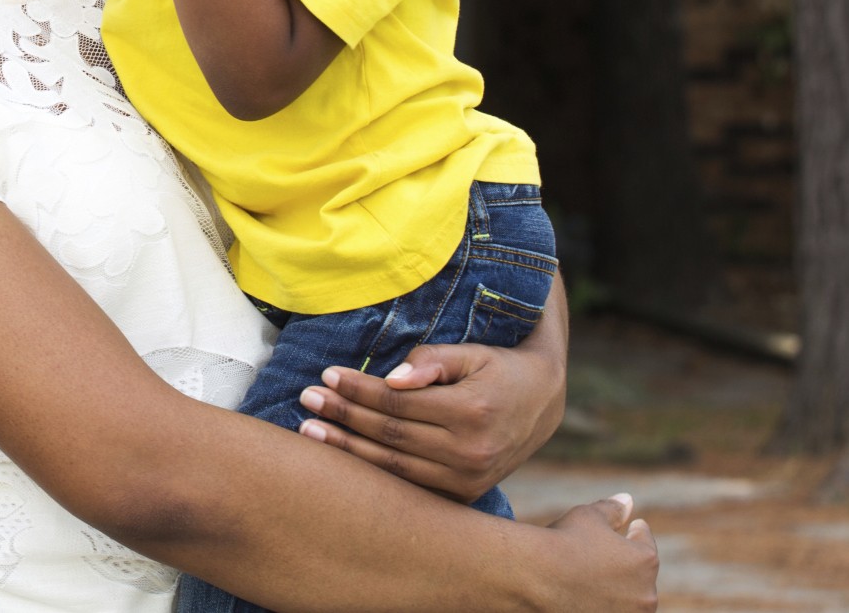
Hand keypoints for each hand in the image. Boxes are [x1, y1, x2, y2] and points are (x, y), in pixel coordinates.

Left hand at [294, 339, 562, 502]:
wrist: (542, 405)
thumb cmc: (497, 369)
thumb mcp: (472, 353)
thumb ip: (433, 360)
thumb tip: (393, 378)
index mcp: (472, 413)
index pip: (398, 403)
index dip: (359, 389)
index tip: (327, 374)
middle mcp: (471, 453)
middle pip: (390, 435)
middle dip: (343, 415)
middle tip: (305, 398)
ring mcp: (468, 481)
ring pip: (393, 467)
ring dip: (347, 449)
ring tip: (309, 430)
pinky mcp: (464, 496)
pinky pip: (409, 487)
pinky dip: (373, 474)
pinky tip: (342, 460)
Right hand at [539, 493, 659, 610]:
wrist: (534, 579)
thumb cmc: (562, 542)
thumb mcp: (588, 516)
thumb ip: (612, 510)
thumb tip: (628, 500)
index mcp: (645, 560)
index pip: (645, 541)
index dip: (636, 531)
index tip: (632, 527)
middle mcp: (645, 593)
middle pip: (640, 575)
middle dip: (626, 565)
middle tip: (606, 556)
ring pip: (629, 599)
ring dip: (617, 588)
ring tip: (592, 579)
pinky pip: (610, 610)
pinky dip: (602, 604)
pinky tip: (582, 594)